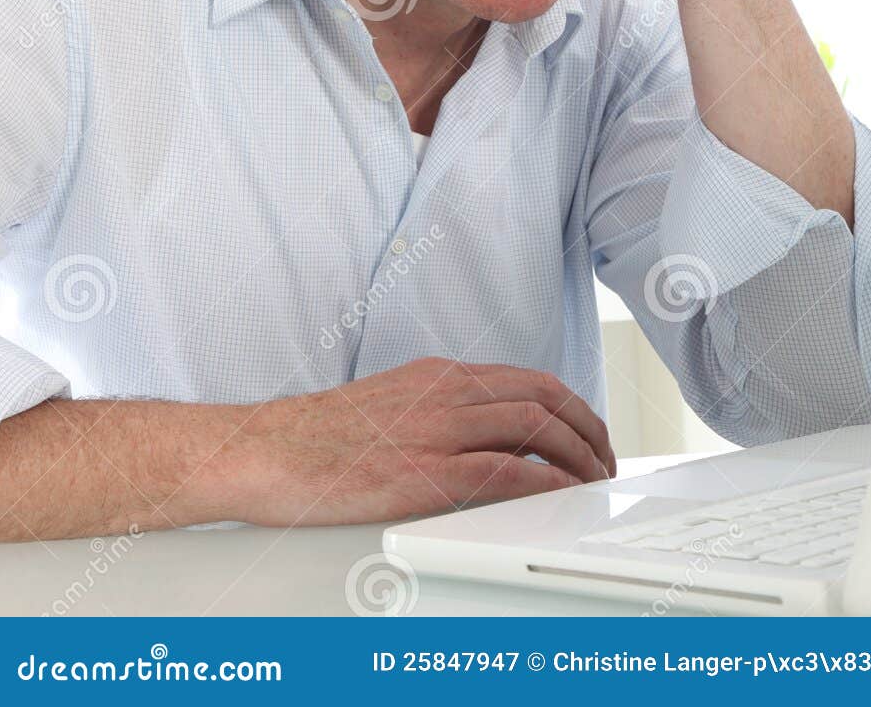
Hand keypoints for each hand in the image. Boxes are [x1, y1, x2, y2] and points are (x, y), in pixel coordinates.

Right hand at [219, 357, 616, 525]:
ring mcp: (435, 429)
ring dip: (577, 456)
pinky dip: (543, 481)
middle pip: (544, 397)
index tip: (588, 435)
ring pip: (534, 428)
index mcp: (439, 375)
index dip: (571, 408)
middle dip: (588, 429)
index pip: (528, 380)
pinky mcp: (423, 472)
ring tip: (593, 482)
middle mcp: (445, 392)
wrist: (266, 449)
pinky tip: (559, 496)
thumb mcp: (392, 405)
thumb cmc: (317, 438)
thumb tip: (488, 444)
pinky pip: (503, 472)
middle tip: (604, 462)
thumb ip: (442, 415)